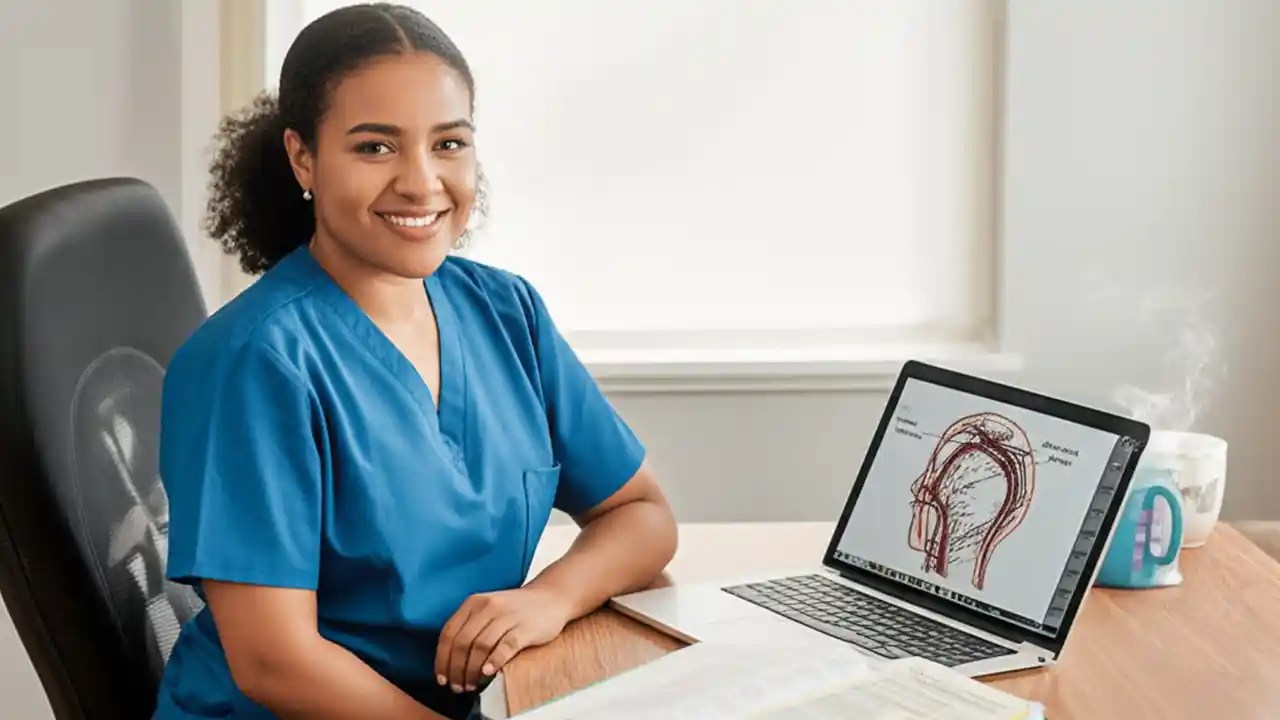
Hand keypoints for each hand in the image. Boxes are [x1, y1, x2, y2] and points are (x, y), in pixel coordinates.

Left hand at [435, 586, 572, 693]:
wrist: (552, 598)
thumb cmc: (517, 609)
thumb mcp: (488, 609)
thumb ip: (470, 627)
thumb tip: (450, 660)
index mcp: (474, 603)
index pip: (449, 633)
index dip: (442, 659)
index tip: (441, 677)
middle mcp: (488, 607)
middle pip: (462, 642)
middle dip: (456, 669)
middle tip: (457, 686)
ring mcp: (507, 616)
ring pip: (480, 646)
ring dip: (472, 670)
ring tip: (472, 685)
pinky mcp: (525, 628)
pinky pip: (505, 646)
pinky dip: (494, 661)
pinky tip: (488, 673)